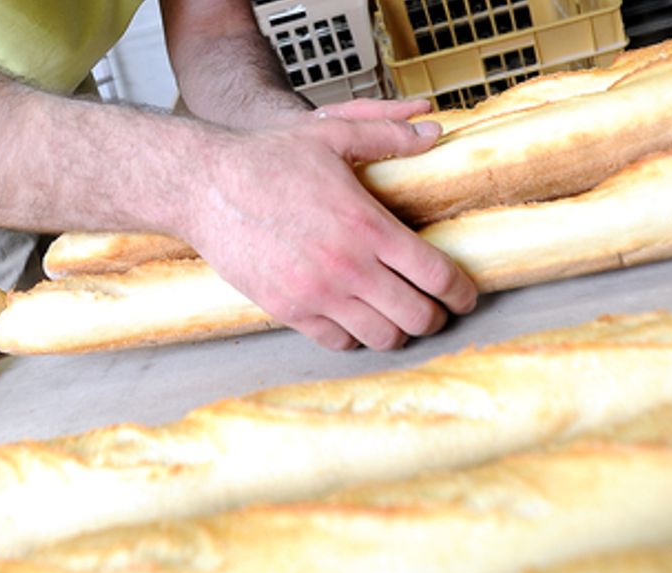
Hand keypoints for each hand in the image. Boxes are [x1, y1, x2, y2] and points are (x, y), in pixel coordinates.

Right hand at [184, 98, 476, 349]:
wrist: (205, 186)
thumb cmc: (267, 159)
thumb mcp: (331, 136)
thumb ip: (387, 135)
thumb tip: (432, 132)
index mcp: (368, 225)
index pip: (436, 275)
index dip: (462, 293)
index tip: (465, 296)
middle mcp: (349, 267)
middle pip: (417, 316)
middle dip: (435, 317)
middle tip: (436, 310)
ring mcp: (318, 294)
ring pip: (381, 337)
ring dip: (397, 331)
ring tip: (397, 318)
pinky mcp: (289, 310)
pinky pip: (338, 342)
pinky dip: (355, 337)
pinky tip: (356, 320)